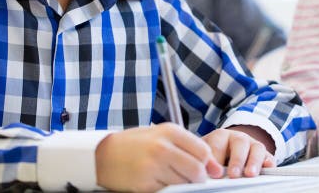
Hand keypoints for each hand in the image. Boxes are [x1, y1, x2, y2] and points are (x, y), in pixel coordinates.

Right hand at [94, 123, 221, 191]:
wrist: (103, 154)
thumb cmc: (135, 144)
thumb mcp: (161, 136)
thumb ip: (188, 147)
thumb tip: (215, 168)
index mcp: (170, 132)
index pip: (203, 151)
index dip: (208, 163)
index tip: (207, 169)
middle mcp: (162, 147)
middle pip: (197, 170)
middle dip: (198, 178)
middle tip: (191, 178)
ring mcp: (153, 167)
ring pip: (184, 183)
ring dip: (183, 185)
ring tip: (170, 177)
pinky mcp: (145, 184)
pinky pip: (168, 191)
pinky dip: (168, 189)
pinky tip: (159, 181)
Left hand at [202, 125, 275, 177]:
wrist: (231, 149)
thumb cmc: (215, 156)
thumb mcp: (207, 156)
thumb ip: (207, 163)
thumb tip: (205, 174)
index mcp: (220, 136)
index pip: (217, 143)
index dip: (216, 157)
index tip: (214, 171)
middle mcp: (238, 138)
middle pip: (240, 143)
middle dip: (237, 159)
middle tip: (233, 175)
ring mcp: (253, 145)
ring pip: (257, 148)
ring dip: (254, 161)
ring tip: (250, 174)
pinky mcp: (265, 155)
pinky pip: (269, 157)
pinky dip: (269, 163)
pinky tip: (267, 169)